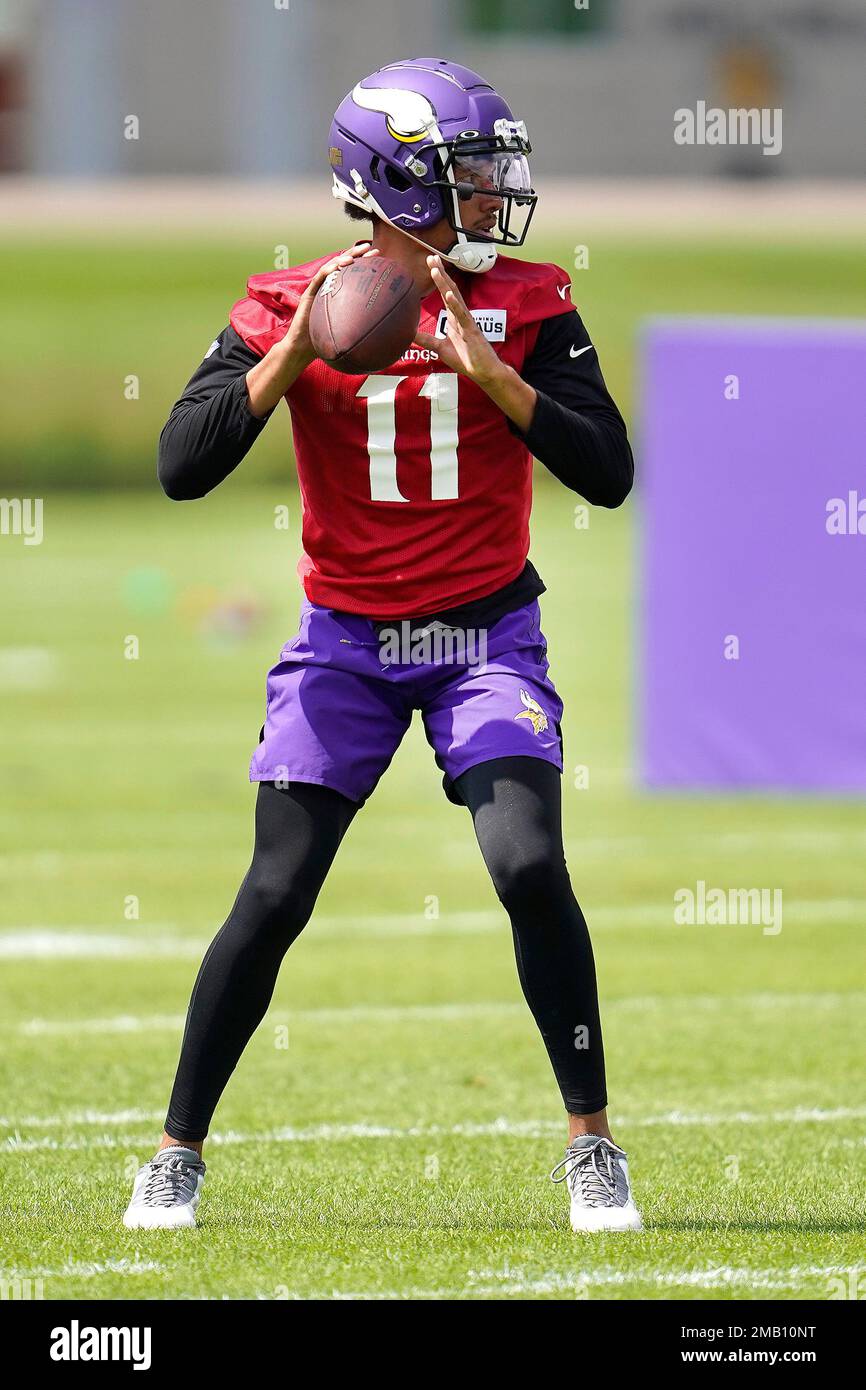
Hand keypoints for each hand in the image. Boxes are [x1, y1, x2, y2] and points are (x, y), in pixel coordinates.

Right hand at [282, 241, 379, 366]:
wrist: (301, 349)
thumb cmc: (324, 344)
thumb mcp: (347, 335)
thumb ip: (361, 329)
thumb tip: (386, 335)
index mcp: (338, 294)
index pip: (353, 274)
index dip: (365, 264)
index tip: (379, 258)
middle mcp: (328, 288)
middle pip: (343, 266)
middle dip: (356, 254)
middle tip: (370, 248)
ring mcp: (318, 289)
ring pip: (331, 268)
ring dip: (342, 259)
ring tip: (354, 255)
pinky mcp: (309, 294)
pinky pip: (319, 279)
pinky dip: (328, 270)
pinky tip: (337, 266)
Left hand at [413, 255, 504, 387]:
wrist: (485, 371)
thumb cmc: (467, 359)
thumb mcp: (440, 348)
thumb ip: (426, 340)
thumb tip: (409, 335)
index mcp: (454, 318)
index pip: (444, 293)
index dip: (438, 278)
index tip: (429, 263)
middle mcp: (460, 316)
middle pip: (449, 289)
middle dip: (440, 273)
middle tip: (431, 257)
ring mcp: (467, 322)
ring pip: (455, 298)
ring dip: (445, 284)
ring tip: (435, 269)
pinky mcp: (472, 331)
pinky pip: (463, 316)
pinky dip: (456, 305)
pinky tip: (449, 295)